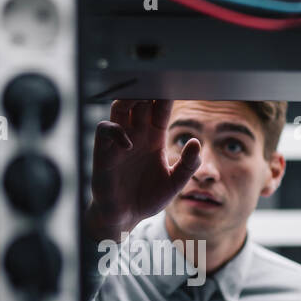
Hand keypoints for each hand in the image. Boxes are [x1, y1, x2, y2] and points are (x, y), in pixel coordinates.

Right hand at [85, 99, 200, 241]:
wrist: (125, 217)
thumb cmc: (147, 198)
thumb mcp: (174, 184)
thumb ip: (187, 166)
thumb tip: (196, 143)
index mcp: (154, 138)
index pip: (159, 109)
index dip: (165, 97)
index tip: (176, 85)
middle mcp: (136, 134)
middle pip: (139, 101)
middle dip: (147, 91)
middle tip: (157, 83)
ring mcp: (119, 142)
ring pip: (119, 108)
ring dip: (129, 100)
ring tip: (140, 100)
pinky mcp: (104, 153)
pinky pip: (105, 129)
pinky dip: (115, 131)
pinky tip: (128, 144)